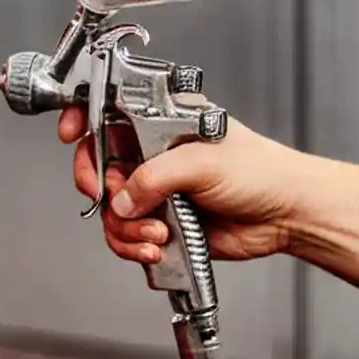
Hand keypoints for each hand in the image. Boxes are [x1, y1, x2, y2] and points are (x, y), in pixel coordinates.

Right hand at [58, 108, 316, 264]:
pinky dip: (133, 246)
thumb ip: (153, 178)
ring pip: (108, 208)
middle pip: (96, 165)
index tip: (71, 133)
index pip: (108, 110)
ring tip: (155, 233)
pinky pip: (125, 235)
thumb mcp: (202, 162)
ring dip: (125, 227)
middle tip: (108, 198)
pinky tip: (156, 247)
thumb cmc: (262, 172)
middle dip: (97, 187)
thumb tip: (121, 200)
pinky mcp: (159, 221)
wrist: (288, 215)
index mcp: (159, 123)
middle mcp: (151, 154)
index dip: (81, 117)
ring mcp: (153, 189)